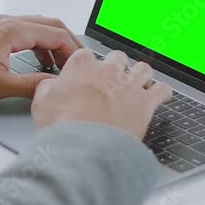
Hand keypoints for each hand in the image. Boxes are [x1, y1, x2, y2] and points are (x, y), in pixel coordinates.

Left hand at [0, 15, 82, 100]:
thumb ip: (30, 85)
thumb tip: (53, 86)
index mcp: (13, 30)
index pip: (57, 33)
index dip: (74, 51)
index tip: (81, 67)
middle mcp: (8, 21)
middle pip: (51, 24)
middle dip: (68, 43)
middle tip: (76, 64)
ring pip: (37, 27)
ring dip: (52, 43)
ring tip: (57, 66)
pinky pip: (23, 31)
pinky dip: (36, 43)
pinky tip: (34, 61)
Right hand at [32, 50, 172, 138]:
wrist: (85, 148)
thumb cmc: (64, 126)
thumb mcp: (42, 102)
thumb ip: (48, 87)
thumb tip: (52, 85)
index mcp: (82, 65)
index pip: (86, 55)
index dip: (86, 67)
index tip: (85, 76)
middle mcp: (108, 70)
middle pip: (117, 58)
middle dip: (116, 67)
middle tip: (112, 80)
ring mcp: (129, 85)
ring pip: (143, 68)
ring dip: (140, 75)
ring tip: (137, 83)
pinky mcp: (146, 102)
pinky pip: (162, 90)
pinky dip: (162, 92)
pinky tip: (161, 95)